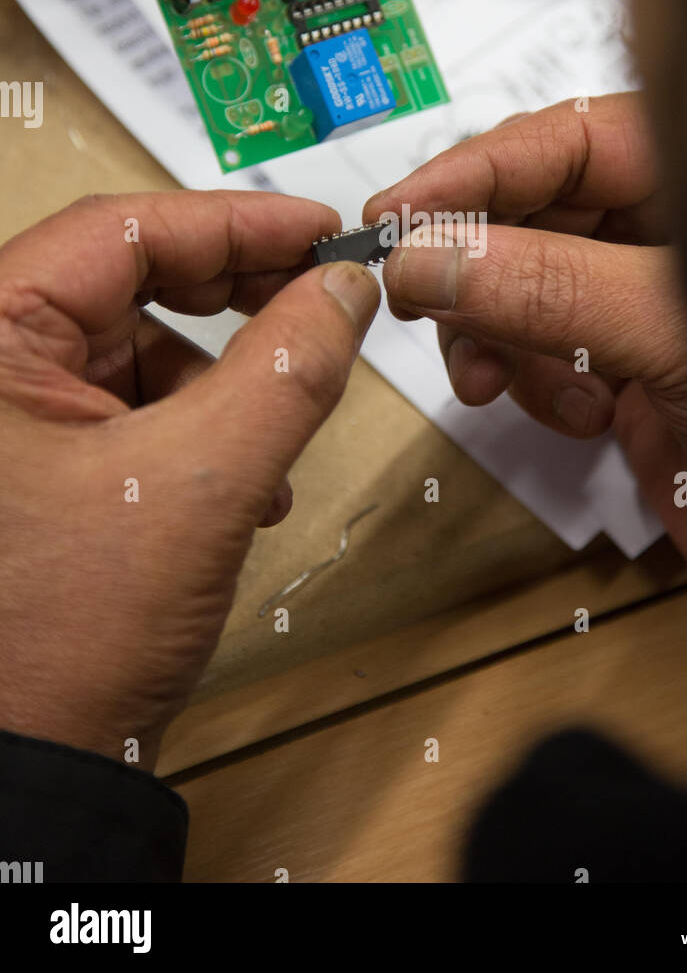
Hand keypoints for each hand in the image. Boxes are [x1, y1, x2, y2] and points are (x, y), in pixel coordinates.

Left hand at [0, 191, 378, 767]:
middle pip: (130, 280)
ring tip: (275, 441)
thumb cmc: (69, 635)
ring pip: (142, 348)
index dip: (235, 222)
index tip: (323, 231)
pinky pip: (137, 409)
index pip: (120, 231)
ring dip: (226, 382)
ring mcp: (12, 419)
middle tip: (320, 296)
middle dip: (236, 295)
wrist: (28, 774)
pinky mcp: (40, 465)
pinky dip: (203, 432)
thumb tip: (344, 288)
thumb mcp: (202, 482)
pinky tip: (245, 489)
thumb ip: (286, 367)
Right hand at [364, 94, 686, 627]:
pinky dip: (532, 385)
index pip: (561, 140)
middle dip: (473, 265)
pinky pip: (538, 355)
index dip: (471, 173)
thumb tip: (429, 255)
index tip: (395, 213)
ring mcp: (638, 300)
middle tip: (419, 298)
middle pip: (526, 212)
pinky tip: (578, 414)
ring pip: (518, 289)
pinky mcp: (624, 367)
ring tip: (497, 376)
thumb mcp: (672, 329)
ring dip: (496, 336)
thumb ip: (547, 287)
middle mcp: (662, 230)